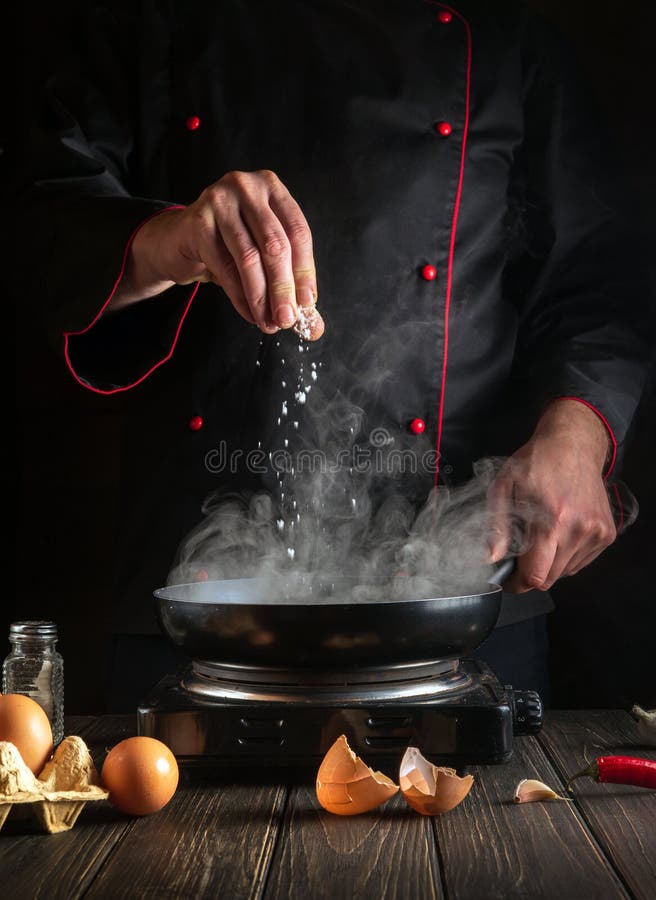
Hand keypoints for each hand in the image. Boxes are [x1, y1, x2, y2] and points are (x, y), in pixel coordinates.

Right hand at [115, 170, 323, 337]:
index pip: (298, 232)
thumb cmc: (228, 245)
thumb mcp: (262, 253)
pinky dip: (240, 297)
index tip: (307, 304)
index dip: (305, 271)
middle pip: (275, 245)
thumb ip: (290, 281)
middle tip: (287, 320)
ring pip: (249, 258)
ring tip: (268, 323)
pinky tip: (249, 314)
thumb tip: (314, 325)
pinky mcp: (197, 222)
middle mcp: (247, 187)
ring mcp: (220, 201)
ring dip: (261, 298)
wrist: (178, 240)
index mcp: (271, 188)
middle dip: (283, 289)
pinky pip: (225, 267)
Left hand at [488, 400, 615, 592]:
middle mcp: (578, 529)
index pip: (536, 575)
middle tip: (521, 558)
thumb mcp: (504, 486)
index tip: (509, 580)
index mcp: (551, 520)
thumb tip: (491, 558)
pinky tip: (559, 533)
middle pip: (551, 579)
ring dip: (551, 563)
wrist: (573, 444)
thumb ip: (496, 525)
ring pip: (567, 572)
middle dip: (532, 574)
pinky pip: (581, 561)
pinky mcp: (606, 533)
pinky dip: (567, 555)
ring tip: (542, 537)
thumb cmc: (536, 462)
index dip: (518, 584)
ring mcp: (596, 532)